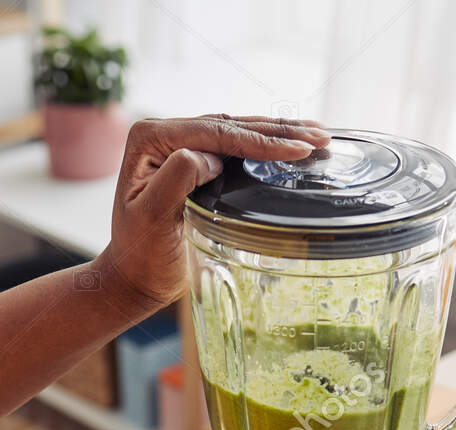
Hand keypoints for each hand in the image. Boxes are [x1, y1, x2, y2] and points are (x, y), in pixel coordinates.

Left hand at [90, 114, 330, 311]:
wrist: (134, 278)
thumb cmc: (141, 255)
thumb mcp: (152, 219)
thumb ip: (175, 179)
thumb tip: (208, 155)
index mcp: (151, 139)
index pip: (216, 133)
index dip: (261, 141)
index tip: (299, 150)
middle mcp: (164, 133)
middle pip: (231, 125)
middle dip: (279, 131)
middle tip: (321, 136)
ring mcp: (180, 144)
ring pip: (238, 130)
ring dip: (279, 133)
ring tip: (318, 135)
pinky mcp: (194, 160)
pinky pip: (235, 146)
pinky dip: (266, 145)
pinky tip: (292, 144)